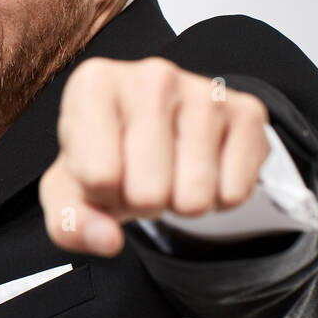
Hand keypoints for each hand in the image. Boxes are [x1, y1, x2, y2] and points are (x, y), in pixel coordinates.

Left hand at [39, 56, 271, 256]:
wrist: (156, 131)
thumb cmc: (107, 155)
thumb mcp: (69, 190)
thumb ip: (70, 223)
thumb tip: (106, 241)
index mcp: (95, 84)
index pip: (97, 177)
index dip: (101, 192)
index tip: (106, 168)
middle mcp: (152, 76)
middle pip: (148, 192)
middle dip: (144, 200)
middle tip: (141, 174)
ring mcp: (204, 91)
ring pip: (194, 196)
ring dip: (181, 201)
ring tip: (170, 171)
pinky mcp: (248, 112)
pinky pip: (235, 193)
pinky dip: (219, 197)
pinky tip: (203, 168)